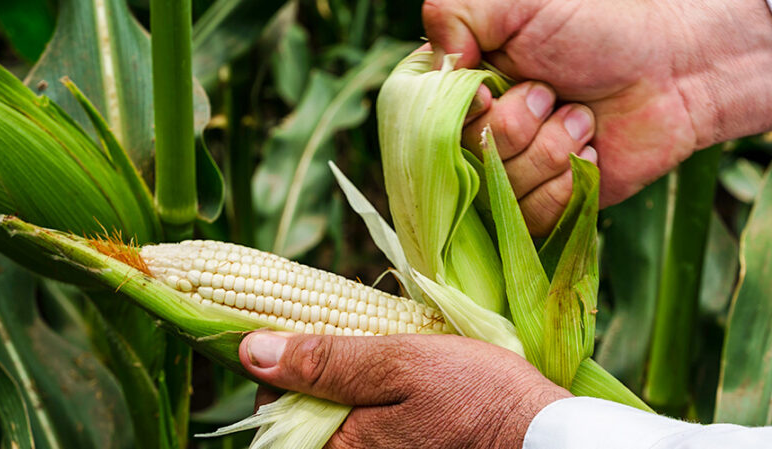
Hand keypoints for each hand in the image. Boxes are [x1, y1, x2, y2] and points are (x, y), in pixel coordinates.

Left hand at [239, 332, 571, 447]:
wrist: (545, 439)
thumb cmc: (476, 398)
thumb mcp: (399, 362)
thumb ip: (323, 360)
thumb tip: (252, 351)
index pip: (271, 414)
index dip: (281, 369)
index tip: (307, 337)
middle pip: (301, 424)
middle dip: (314, 381)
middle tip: (350, 346)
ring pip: (333, 429)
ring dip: (343, 393)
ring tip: (377, 364)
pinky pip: (366, 436)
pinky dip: (369, 409)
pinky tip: (397, 390)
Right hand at [424, 0, 771, 234]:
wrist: (674, 69)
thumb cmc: (599, 26)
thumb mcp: (516, 0)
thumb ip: (453, 13)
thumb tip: (440, 65)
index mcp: (457, 82)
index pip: (418, 117)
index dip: (455, 113)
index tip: (491, 90)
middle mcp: (473, 129)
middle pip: (458, 157)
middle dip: (515, 124)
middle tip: (552, 91)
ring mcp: (505, 172)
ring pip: (496, 191)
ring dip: (550, 149)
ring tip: (579, 116)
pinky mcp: (540, 206)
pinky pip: (529, 217)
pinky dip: (565, 183)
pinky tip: (588, 150)